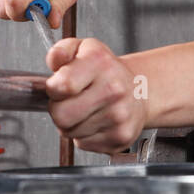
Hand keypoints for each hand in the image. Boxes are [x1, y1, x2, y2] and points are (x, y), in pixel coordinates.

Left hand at [43, 37, 146, 154]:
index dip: (53, 89)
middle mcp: (114, 88)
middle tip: (69, 101)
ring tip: (85, 110)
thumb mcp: (82, 49)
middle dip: (58, 110)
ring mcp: (119, 115)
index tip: (59, 86)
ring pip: (69, 132)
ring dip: (71, 124)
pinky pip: (83, 144)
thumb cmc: (106, 71)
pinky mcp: (121, 137)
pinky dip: (84, 135)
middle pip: (61, 116)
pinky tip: (96, 121)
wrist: (140, 90)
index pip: (62, 86)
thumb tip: (54, 60)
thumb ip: (60, 51)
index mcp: (100, 63)